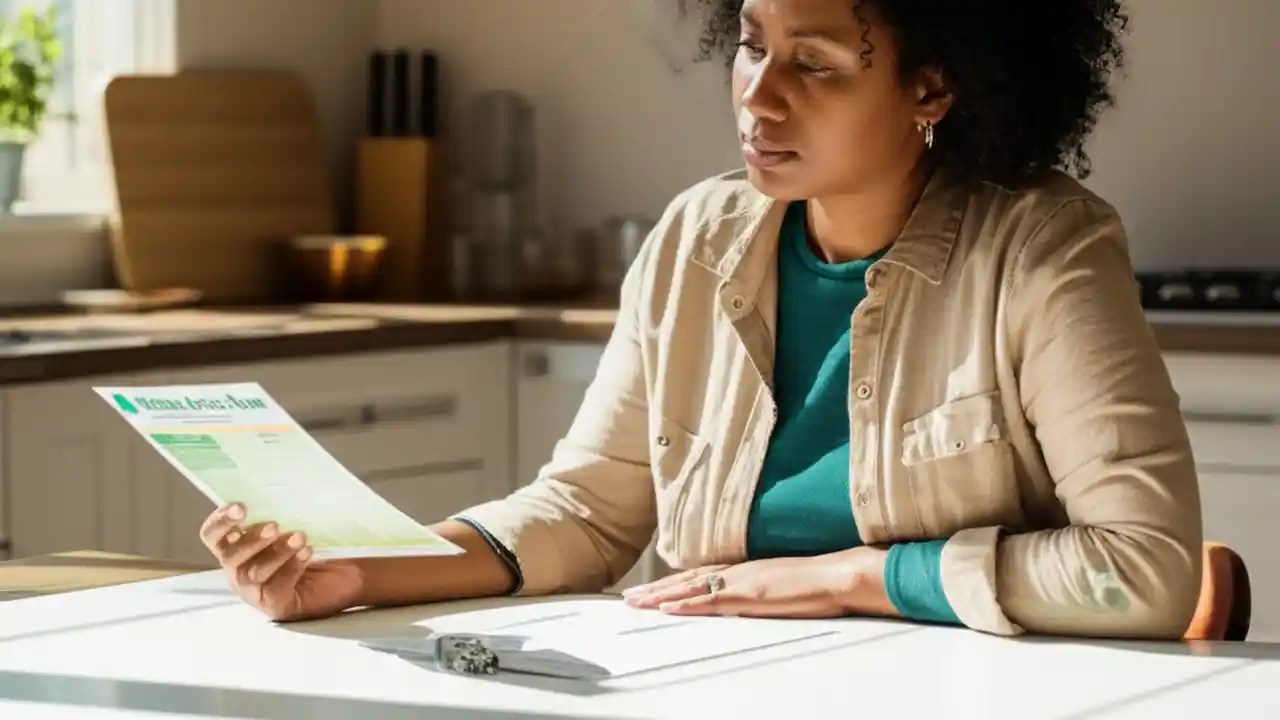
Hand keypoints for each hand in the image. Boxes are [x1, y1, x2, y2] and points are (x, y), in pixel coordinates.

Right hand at [200, 503, 362, 621]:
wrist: (348, 574)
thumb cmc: (314, 542)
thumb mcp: (293, 521)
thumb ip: (278, 509)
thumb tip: (279, 484)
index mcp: (236, 546)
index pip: (213, 535)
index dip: (220, 521)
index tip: (241, 507)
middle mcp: (239, 570)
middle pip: (230, 557)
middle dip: (251, 539)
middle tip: (274, 525)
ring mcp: (255, 591)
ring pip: (253, 573)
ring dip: (277, 552)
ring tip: (300, 537)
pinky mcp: (275, 606)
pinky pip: (275, 588)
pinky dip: (291, 567)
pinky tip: (307, 553)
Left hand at [621, 548, 897, 618]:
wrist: (837, 575)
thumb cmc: (817, 582)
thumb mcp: (782, 585)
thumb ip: (761, 589)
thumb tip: (751, 598)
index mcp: (744, 568)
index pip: (700, 575)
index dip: (673, 582)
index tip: (652, 590)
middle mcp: (736, 570)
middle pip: (687, 579)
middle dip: (657, 589)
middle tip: (630, 598)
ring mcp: (740, 581)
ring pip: (690, 588)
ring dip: (660, 597)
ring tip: (637, 604)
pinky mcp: (747, 594)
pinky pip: (709, 600)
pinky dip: (685, 603)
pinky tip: (667, 608)